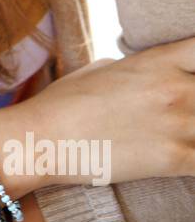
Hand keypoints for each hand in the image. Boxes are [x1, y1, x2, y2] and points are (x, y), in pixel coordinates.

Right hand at [12, 36, 194, 186]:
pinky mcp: (174, 159)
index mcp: (160, 61)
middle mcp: (176, 89)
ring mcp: (178, 124)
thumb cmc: (65, 103)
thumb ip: (141, 70)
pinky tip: (187, 159)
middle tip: (186, 112)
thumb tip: (154, 75)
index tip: (193, 76)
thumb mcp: (104, 69)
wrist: (43, 139)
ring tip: (185, 135)